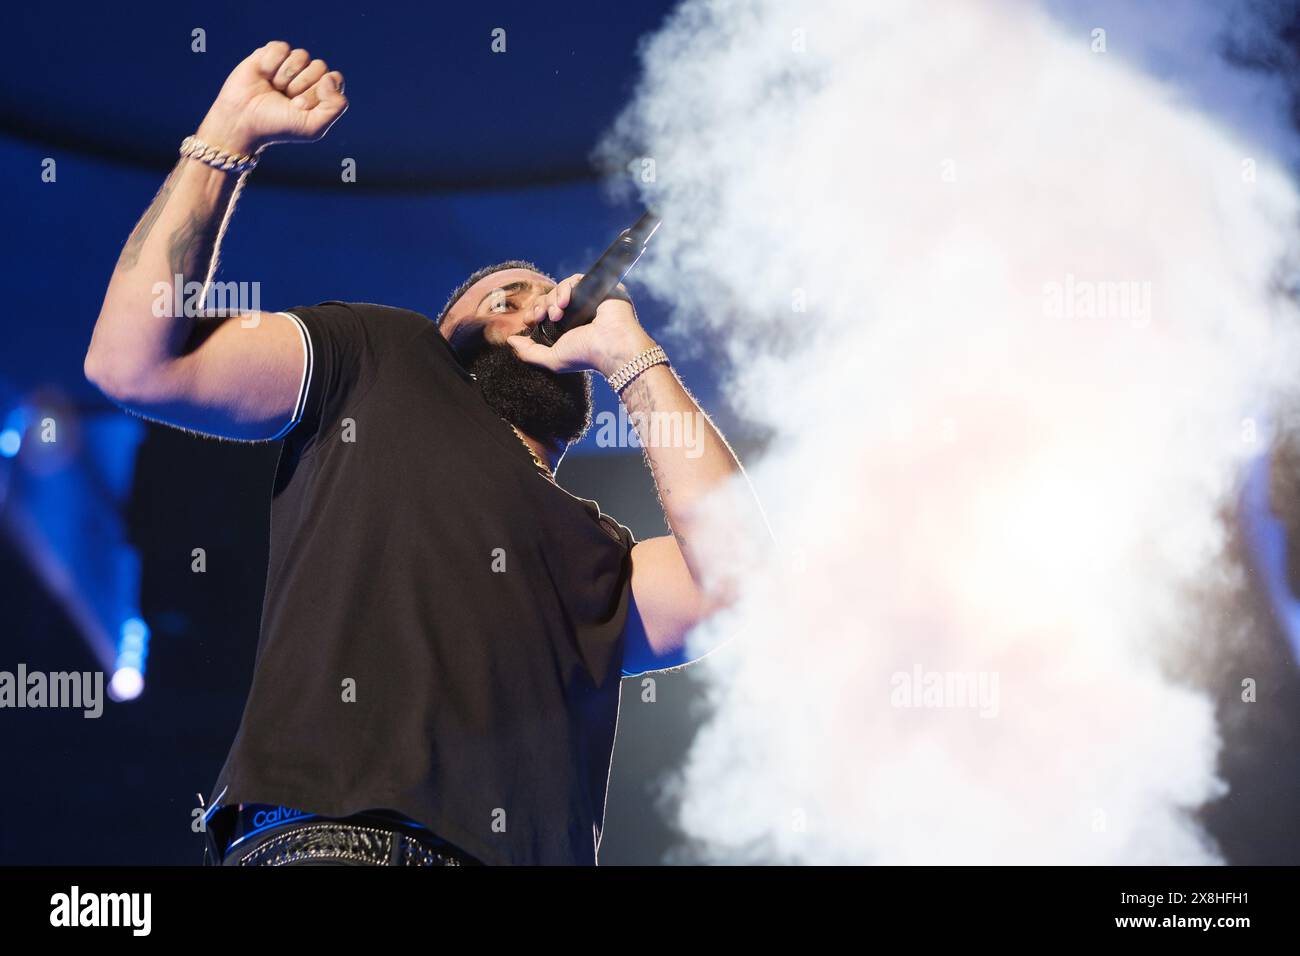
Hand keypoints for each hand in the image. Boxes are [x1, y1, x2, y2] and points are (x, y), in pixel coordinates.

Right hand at [196, 41, 347, 154]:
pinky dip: (272, 63)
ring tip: (275, 89)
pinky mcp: (270, 54)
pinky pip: (282, 48)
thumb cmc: (278, 126)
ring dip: (287, 75)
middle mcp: (307, 77)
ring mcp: (289, 65)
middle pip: (320, 66)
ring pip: (302, 55)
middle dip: (302, 85)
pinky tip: (263, 75)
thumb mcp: (313, 127)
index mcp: (321, 94)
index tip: (302, 107)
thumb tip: (331, 77)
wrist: (242, 120)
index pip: (334, 80)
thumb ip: (335, 106)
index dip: (319, 93)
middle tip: (288, 100)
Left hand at [506, 274, 657, 378]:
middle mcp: (578, 312)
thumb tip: (511, 340)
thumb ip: (529, 353)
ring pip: (561, 289)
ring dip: (552, 299)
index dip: (534, 313)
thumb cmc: (586, 355)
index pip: (545, 311)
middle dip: (541, 306)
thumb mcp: (552, 359)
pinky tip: (565, 302)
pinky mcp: (599, 287)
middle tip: (542, 317)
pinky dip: (566, 288)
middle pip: (550, 298)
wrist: (611, 346)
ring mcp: (589, 299)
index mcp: (569, 327)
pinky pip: (576, 279)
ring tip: (556, 313)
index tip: (530, 321)